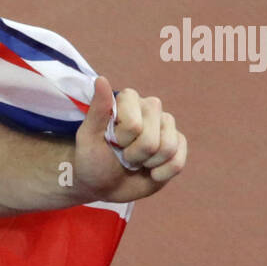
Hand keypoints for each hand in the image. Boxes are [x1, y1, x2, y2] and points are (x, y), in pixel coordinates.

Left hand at [74, 76, 187, 202]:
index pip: (134, 124)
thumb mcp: (88, 137)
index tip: (111, 141)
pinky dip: (161, 173)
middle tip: (123, 154)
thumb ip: (97, 110)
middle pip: (151, 140)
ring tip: (136, 161)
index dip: (122, 139)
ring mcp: (167, 125)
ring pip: (168, 149)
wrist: (103, 186)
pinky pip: (178, 162)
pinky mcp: (178, 144)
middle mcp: (150, 107)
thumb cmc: (92, 159)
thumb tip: (101, 79)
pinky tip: (150, 171)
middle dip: (134, 155)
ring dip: (148, 164)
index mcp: (128, 99)